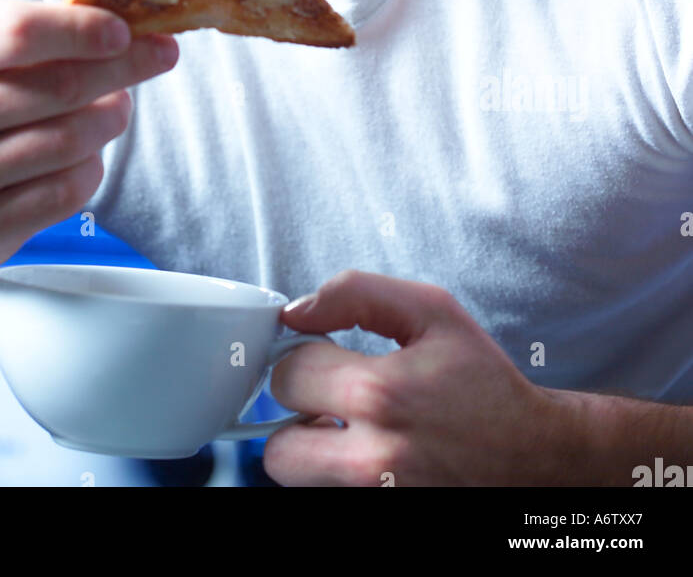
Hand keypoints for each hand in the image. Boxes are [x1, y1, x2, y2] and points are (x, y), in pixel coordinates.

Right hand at [0, 1, 177, 270]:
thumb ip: (40, 37)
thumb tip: (129, 24)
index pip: (20, 32)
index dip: (82, 28)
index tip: (126, 29)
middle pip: (62, 87)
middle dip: (125, 67)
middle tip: (160, 55)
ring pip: (73, 142)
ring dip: (110, 119)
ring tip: (113, 108)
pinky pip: (69, 192)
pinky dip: (91, 168)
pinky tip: (83, 155)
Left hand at [264, 270, 572, 485]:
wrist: (535, 454)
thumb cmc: (481, 378)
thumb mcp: (432, 311)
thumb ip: (356, 294)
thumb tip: (294, 312)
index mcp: (381, 395)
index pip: (288, 373)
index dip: (307, 357)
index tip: (331, 357)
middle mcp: (373, 461)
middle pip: (277, 448)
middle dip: (302, 418)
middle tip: (336, 402)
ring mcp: (377, 501)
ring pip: (300, 482)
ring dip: (315, 453)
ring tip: (353, 432)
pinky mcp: (383, 521)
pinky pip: (328, 498)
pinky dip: (338, 476)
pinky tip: (371, 456)